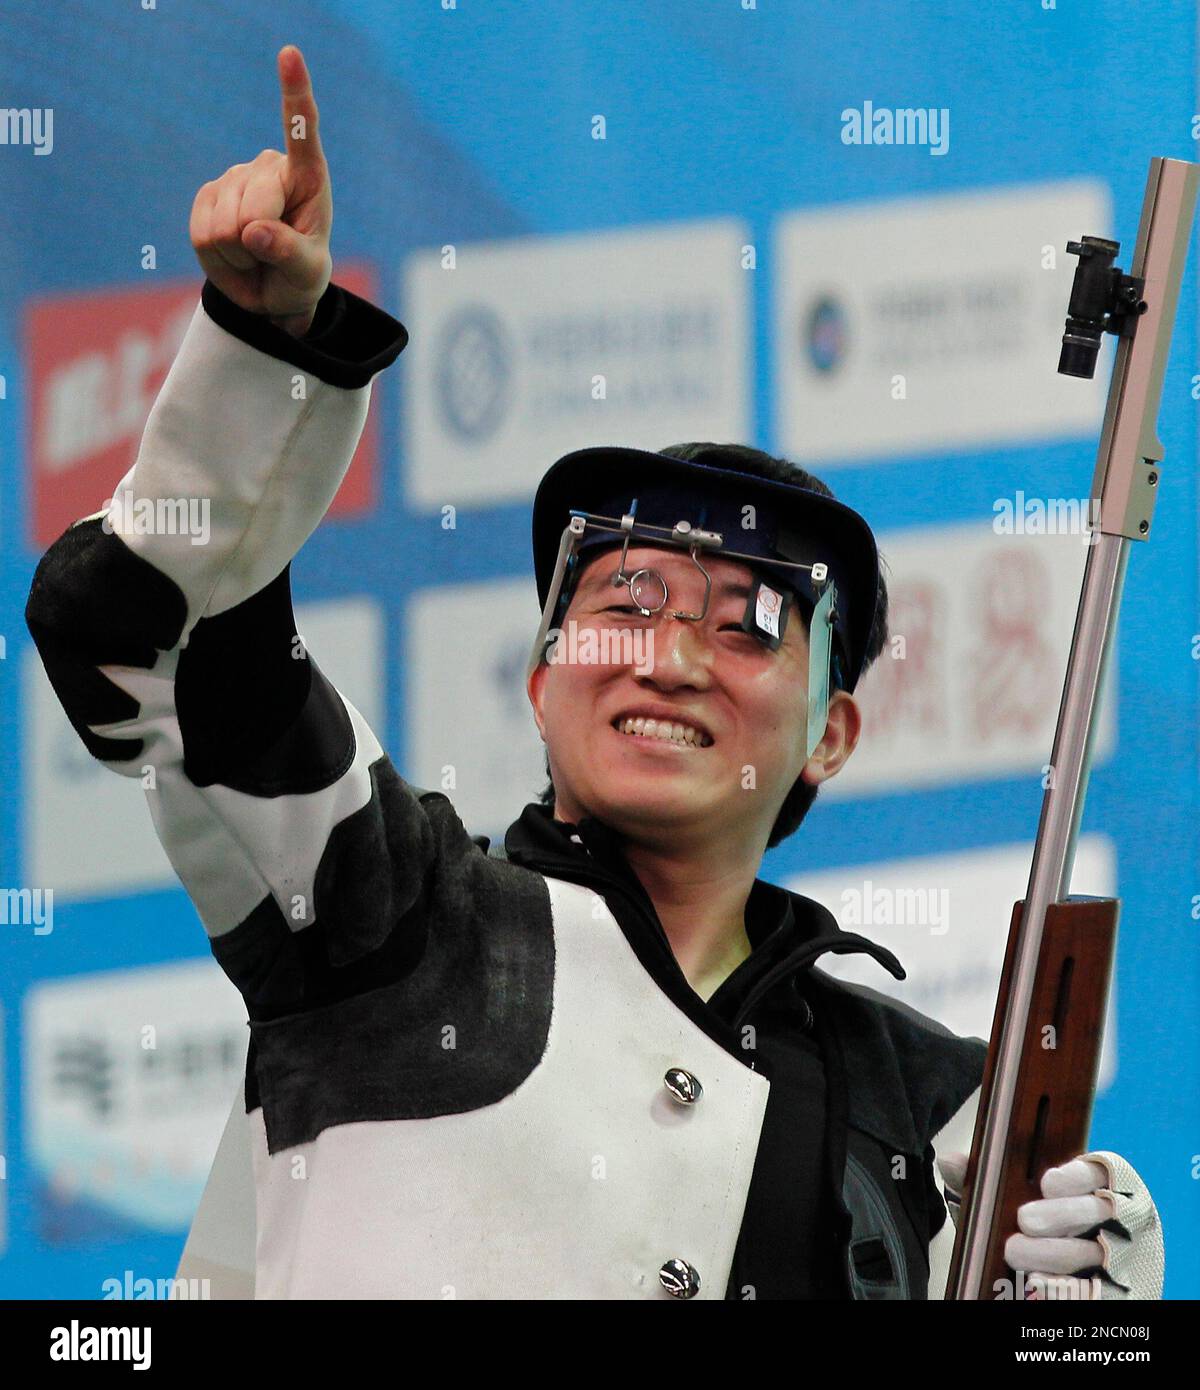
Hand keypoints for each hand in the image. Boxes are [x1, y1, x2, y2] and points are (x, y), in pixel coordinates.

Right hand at [189, 44, 332, 335]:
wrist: (269, 290)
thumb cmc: (300, 275)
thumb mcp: (307, 273)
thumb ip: (289, 253)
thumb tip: (254, 232)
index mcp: (307, 176)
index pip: (302, 132)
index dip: (294, 94)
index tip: (289, 54)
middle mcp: (269, 167)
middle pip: (253, 211)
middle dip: (261, 245)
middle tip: (273, 254)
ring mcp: (234, 179)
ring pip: (226, 228)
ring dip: (241, 254)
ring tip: (257, 254)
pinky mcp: (206, 197)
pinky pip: (203, 234)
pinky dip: (219, 256)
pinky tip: (235, 252)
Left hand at [936, 1149, 1163, 1299]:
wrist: (1033, 1279)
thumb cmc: (1023, 1229)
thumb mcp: (999, 1201)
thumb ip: (980, 1180)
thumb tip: (950, 1160)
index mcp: (1089, 1186)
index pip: (1100, 1171)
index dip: (1077, 1174)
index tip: (1047, 1182)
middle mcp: (1112, 1218)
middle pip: (1101, 1210)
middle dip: (1062, 1214)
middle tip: (1025, 1220)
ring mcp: (1117, 1256)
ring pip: (1099, 1251)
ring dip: (1058, 1252)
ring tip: (1016, 1252)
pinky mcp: (1113, 1290)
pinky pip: (1097, 1290)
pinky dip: (1067, 1287)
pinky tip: (1038, 1284)